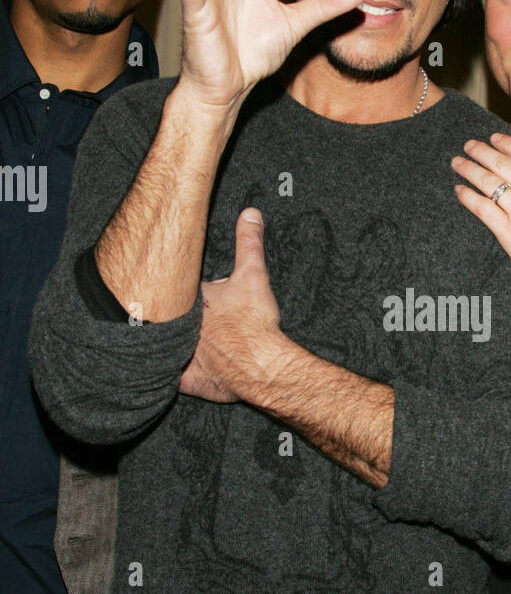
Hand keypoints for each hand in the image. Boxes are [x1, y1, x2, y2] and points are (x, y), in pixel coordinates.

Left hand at [179, 208, 281, 402]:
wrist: (261, 364)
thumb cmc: (254, 322)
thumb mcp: (253, 274)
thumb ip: (248, 242)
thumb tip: (250, 213)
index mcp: (193, 300)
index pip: (177, 290)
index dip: (180, 291)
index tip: (185, 294)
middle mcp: (181, 326)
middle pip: (168, 319)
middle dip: (171, 318)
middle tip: (181, 318)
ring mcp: (182, 355)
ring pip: (166, 348)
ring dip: (167, 346)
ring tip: (172, 342)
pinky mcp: (188, 381)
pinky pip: (172, 380)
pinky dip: (171, 379)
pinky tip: (171, 375)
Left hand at [452, 132, 510, 302]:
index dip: (507, 144)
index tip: (495, 138)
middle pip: (503, 164)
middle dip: (482, 152)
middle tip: (469, 145)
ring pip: (489, 183)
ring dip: (470, 170)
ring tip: (457, 163)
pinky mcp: (509, 233)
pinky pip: (483, 209)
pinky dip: (468, 197)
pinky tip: (459, 191)